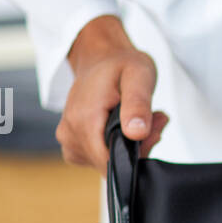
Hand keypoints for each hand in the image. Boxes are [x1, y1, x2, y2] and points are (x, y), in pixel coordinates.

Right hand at [56, 15, 168, 173]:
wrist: (100, 58)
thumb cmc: (120, 65)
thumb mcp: (138, 75)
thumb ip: (138, 104)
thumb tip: (137, 133)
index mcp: (83, 119)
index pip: (110, 163)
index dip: (136, 154)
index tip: (151, 130)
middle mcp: (70, 134)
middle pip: (110, 163)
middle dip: (138, 147)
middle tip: (153, 119)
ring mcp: (69, 141)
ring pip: (107, 162)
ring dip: (132, 146)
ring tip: (141, 118)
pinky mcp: (73, 145)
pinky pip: (100, 158)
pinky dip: (118, 147)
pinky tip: (127, 126)